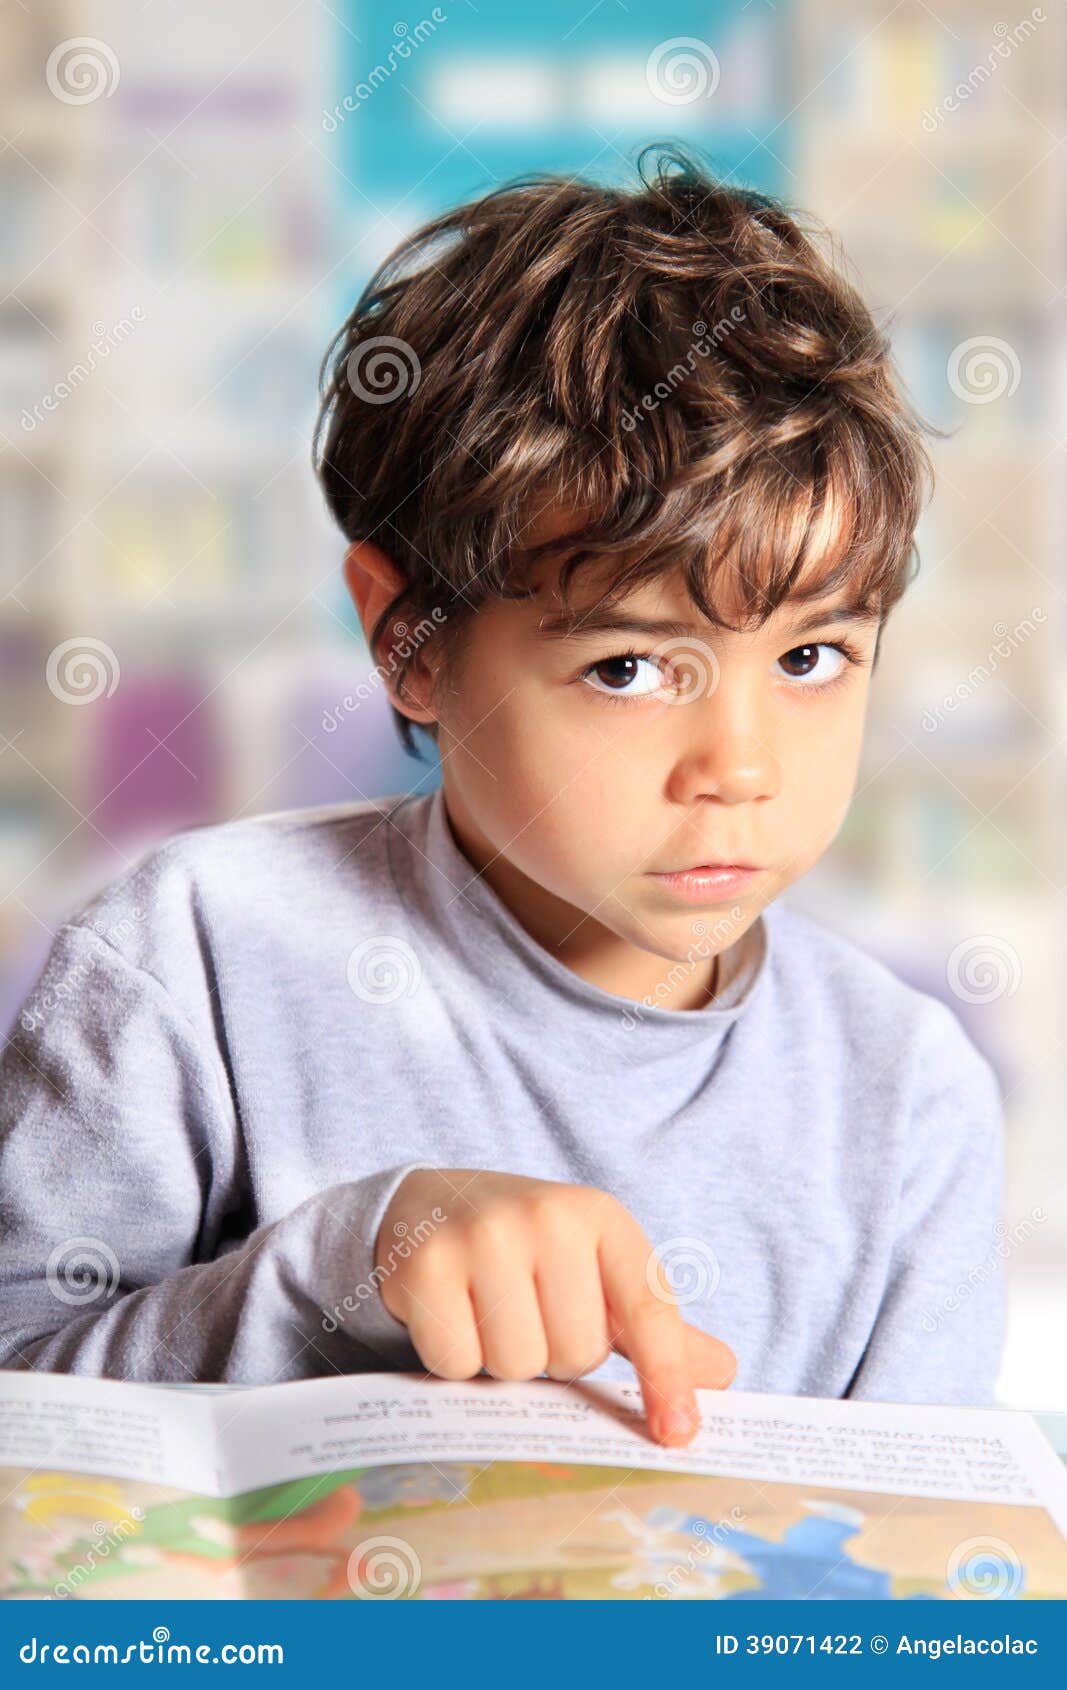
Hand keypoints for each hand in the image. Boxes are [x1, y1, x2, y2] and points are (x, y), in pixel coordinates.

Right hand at [374, 1168, 735, 1446]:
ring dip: (505, 1361)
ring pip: (518, 1365)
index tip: (677, 1433)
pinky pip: (457, 1363)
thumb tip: (720, 1374)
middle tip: (531, 1316)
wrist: (429, 1205)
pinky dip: (454, 1359)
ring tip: (491, 1314)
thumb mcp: (594, 1269)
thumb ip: (649, 1324)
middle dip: (556, 1356)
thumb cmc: (528, 1252)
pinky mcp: (426, 1266)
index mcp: (600, 1216)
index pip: (649, 1307)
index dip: (668, 1376)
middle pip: (576, 1353)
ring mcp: (483, 1236)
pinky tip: (450, 1315)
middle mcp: (546, 1216)